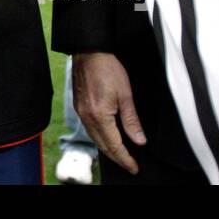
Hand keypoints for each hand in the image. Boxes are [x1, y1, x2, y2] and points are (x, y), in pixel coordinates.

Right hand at [72, 51, 145, 174]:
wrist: (88, 51)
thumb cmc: (108, 68)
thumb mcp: (125, 94)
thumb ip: (131, 120)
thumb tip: (139, 141)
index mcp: (100, 116)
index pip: (114, 145)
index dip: (125, 159)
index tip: (134, 168)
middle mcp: (87, 117)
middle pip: (103, 146)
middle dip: (117, 158)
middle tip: (130, 165)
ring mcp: (81, 113)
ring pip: (95, 139)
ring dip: (108, 149)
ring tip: (120, 154)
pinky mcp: (78, 107)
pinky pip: (89, 129)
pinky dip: (99, 138)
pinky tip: (107, 137)